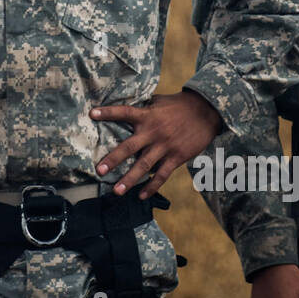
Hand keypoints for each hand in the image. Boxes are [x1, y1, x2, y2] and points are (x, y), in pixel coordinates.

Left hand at [92, 89, 222, 197]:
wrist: (207, 111)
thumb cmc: (180, 105)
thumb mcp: (160, 102)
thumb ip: (144, 108)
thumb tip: (126, 110)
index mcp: (148, 115)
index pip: (124, 112)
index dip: (108, 112)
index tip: (91, 113)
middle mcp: (154, 131)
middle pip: (130, 146)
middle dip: (113, 159)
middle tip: (99, 170)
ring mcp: (165, 146)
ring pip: (144, 165)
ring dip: (129, 179)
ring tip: (116, 191)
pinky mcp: (177, 157)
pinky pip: (162, 175)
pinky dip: (152, 186)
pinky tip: (141, 195)